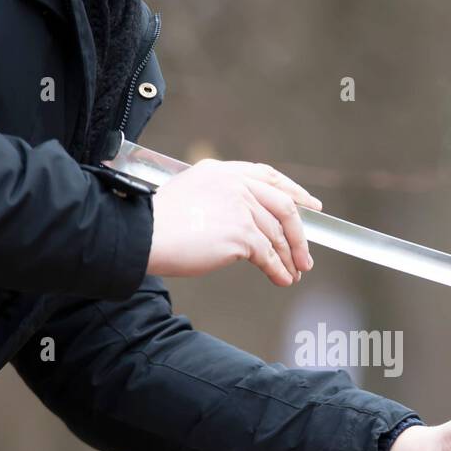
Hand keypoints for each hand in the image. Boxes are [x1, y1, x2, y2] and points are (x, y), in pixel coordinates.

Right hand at [146, 159, 320, 286]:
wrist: (140, 235)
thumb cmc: (155, 223)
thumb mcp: (189, 195)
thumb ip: (218, 200)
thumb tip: (245, 224)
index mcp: (221, 171)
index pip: (268, 176)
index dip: (294, 192)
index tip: (309, 205)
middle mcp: (234, 184)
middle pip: (282, 207)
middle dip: (299, 233)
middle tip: (306, 254)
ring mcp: (239, 207)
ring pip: (276, 235)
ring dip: (289, 257)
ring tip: (294, 273)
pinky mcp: (240, 233)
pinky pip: (268, 255)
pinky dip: (279, 269)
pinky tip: (282, 279)